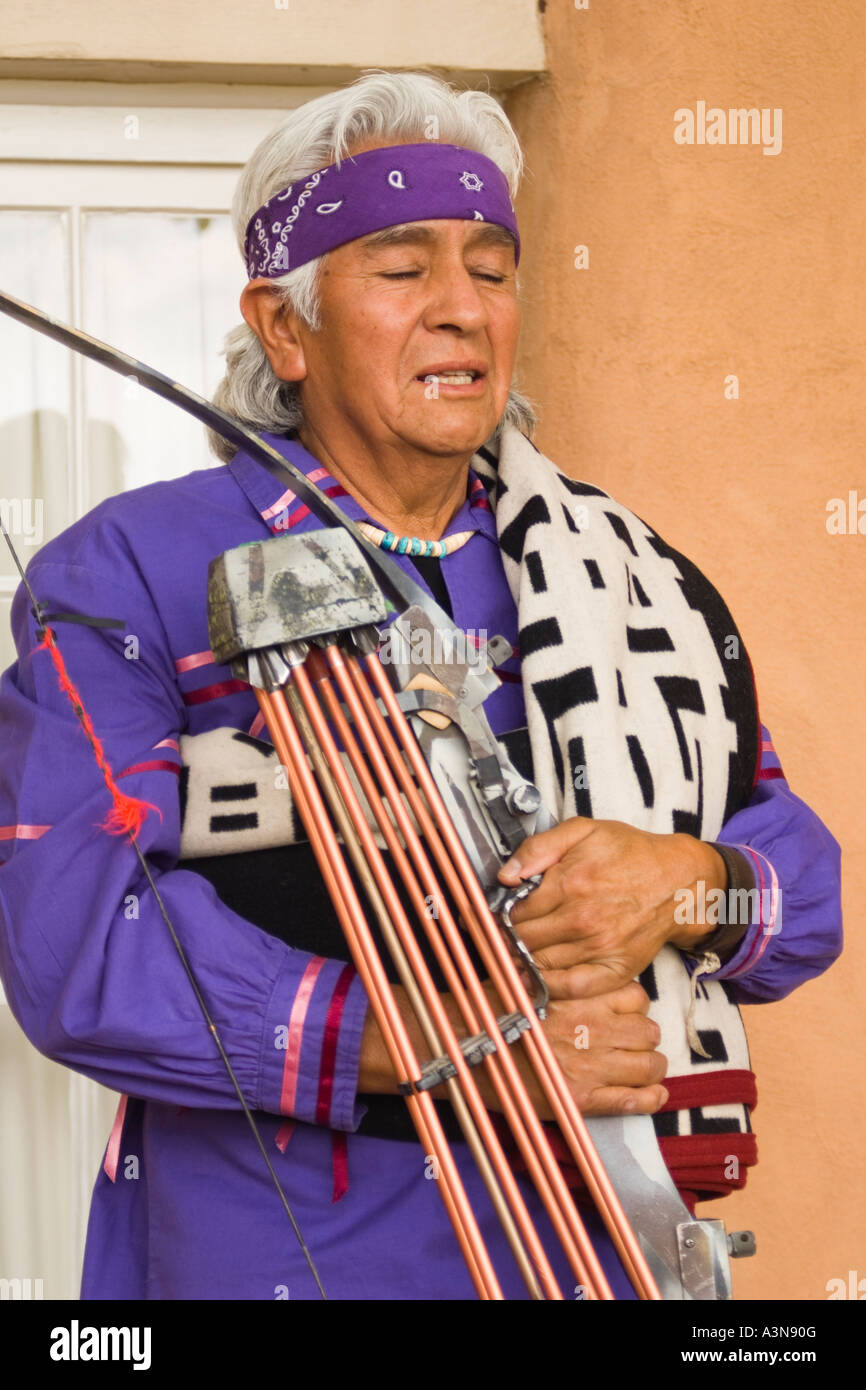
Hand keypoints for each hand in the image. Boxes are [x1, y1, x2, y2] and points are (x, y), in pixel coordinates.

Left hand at [498, 817, 725, 996]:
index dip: (497, 914)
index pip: (514, 910)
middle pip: (523, 939)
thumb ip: (539, 847)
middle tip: (498, 936)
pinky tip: (536, 978)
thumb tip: (505, 874)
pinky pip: (571, 987)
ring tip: (512, 953)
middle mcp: (582, 918)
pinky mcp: (614, 969)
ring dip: (520, 960)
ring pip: (540, 963)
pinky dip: (548, 987)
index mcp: (570, 882)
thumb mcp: (584, 830)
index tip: (490, 916)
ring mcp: (599, 947)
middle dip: (505, 937)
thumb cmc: (631, 853)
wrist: (678, 881)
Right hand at [503, 981, 668, 1118]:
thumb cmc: (494, 1011)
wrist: (465, 1048)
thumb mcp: (529, 979)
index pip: (634, 996)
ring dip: (650, 1066)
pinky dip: (650, 1099)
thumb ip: (564, 978)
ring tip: (641, 1067)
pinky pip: (634, 1101)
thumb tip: (584, 975)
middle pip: (648, 1030)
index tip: (625, 1012)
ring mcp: (590, 1066)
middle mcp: (591, 1029)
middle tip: (633, 1042)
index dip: (634, 1005)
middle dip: (644, 1036)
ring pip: (650, 1064)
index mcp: (581, 998)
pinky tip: (652, 1095)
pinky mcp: (583, 1100)